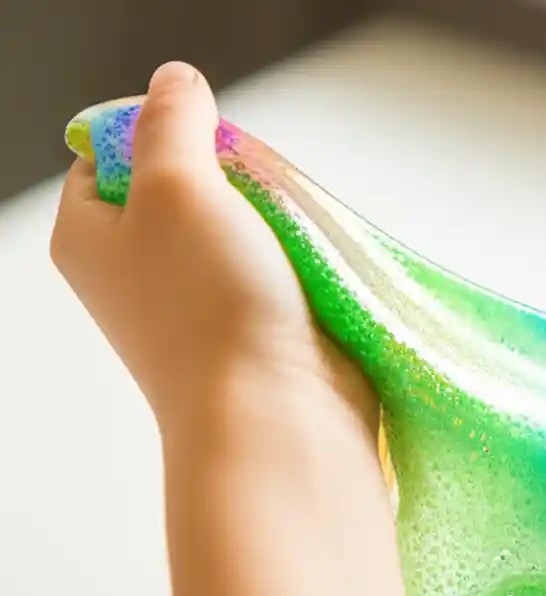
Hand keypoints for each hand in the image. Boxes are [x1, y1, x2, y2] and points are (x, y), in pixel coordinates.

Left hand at [50, 61, 376, 431]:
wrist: (274, 415)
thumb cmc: (211, 305)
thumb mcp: (176, 186)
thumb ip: (171, 122)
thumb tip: (176, 82)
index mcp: (87, 235)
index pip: (106, 150)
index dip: (157, 128)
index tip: (209, 137)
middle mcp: (132, 269)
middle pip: (180, 181)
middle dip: (229, 173)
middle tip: (256, 189)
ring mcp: (192, 301)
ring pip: (235, 223)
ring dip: (271, 214)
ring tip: (290, 232)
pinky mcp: (248, 324)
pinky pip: (270, 265)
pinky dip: (294, 253)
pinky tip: (310, 263)